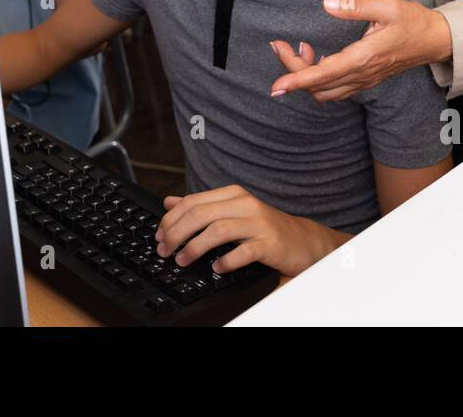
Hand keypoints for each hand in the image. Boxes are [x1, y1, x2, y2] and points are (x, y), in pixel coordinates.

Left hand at [155, 185, 346, 277]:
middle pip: (201, 214)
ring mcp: (258, 223)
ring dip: (195, 247)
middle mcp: (244, 205)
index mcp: (233, 195)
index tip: (158, 236)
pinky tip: (216, 268)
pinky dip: (226, 260)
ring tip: (182, 260)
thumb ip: (202, 206)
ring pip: (218, 230)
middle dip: (176, 233)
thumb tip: (170, 202)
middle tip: (164, 251)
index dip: (171, 219)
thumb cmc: (265, 229)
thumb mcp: (232, 212)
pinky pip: (244, 252)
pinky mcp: (270, 244)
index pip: (193, 201)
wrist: (303, 241)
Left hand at [269, 0, 451, 101]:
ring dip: (305, 78)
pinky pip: (335, 90)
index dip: (297, 80)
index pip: (323, 75)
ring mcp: (364, 81)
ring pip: (325, 92)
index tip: (276, 86)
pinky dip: (318, 80)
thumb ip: (355, 6)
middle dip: (293, 70)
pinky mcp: (365, 81)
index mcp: (364, 57)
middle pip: (317, 86)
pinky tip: (314, 57)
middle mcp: (362, 75)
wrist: (435, 40)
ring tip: (299, 49)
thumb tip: (327, 2)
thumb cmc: (412, 21)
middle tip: (280, 45)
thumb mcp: (387, 6)